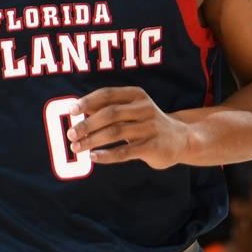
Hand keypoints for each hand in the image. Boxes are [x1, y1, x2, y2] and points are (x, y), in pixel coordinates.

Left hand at [69, 87, 191, 169]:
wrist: (181, 139)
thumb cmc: (147, 124)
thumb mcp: (131, 110)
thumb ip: (108, 108)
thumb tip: (77, 111)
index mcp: (136, 95)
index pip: (108, 94)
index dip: (88, 101)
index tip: (71, 111)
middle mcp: (144, 108)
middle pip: (110, 113)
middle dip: (87, 124)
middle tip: (70, 134)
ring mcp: (150, 127)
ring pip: (115, 132)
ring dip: (93, 140)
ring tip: (77, 147)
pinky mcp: (153, 147)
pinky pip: (125, 151)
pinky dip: (107, 155)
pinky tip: (94, 157)